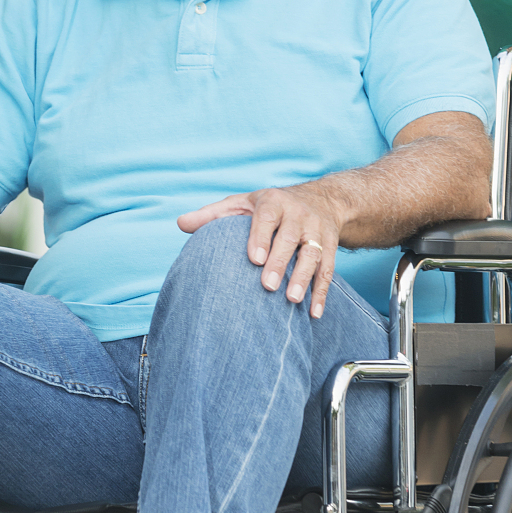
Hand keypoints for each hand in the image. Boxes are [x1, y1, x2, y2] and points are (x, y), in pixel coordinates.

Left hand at [178, 185, 341, 317]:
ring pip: (313, 254)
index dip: (260, 237)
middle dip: (280, 262)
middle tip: (268, 286)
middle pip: (291, 238)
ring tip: (293, 300)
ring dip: (304, 278)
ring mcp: (317, 230)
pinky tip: (314, 313)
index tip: (253, 259)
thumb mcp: (243, 203)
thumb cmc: (272, 206)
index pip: (267, 217)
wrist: (322, 199)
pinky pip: (328, 270)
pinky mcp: (331, 246)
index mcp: (273, 202)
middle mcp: (298, 214)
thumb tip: (181, 223)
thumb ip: (213, 214)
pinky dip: (322, 292)